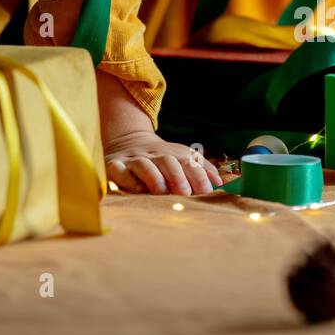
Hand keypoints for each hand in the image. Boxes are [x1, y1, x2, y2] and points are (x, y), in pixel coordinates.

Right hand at [104, 129, 221, 195]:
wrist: (127, 141)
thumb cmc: (161, 158)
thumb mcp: (183, 158)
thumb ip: (202, 169)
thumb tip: (220, 183)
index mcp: (174, 154)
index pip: (189, 163)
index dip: (198, 176)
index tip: (206, 192)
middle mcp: (155, 155)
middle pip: (168, 162)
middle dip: (178, 177)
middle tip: (185, 194)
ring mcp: (134, 160)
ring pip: (144, 165)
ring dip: (154, 178)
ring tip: (162, 192)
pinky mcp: (114, 166)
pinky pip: (120, 170)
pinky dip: (129, 180)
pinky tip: (138, 189)